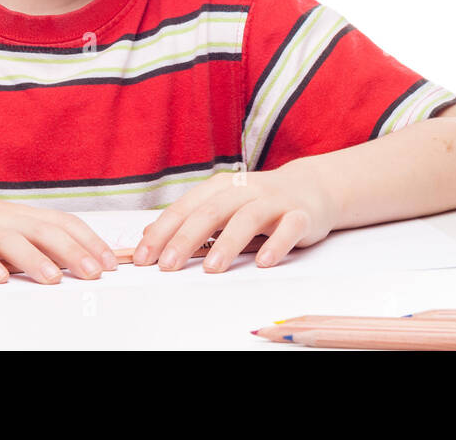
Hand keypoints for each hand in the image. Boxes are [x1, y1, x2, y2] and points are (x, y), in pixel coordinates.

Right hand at [0, 180, 118, 283]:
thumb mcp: (2, 228)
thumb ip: (30, 242)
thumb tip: (74, 263)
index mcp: (21, 215)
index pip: (63, 223)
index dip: (88, 241)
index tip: (110, 261)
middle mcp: (4, 218)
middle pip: (44, 231)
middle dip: (72, 252)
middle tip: (94, 273)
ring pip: (11, 240)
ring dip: (34, 260)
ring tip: (53, 279)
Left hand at [133, 162, 339, 272]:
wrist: (312, 187)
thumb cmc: (259, 201)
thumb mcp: (223, 204)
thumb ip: (190, 218)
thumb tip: (148, 234)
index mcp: (221, 187)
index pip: (186, 208)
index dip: (163, 231)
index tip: (144, 256)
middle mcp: (245, 190)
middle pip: (212, 212)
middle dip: (187, 239)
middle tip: (167, 265)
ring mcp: (274, 201)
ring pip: (247, 218)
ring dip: (227, 243)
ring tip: (211, 269)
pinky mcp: (300, 214)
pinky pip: (288, 228)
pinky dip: (276, 244)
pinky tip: (263, 262)